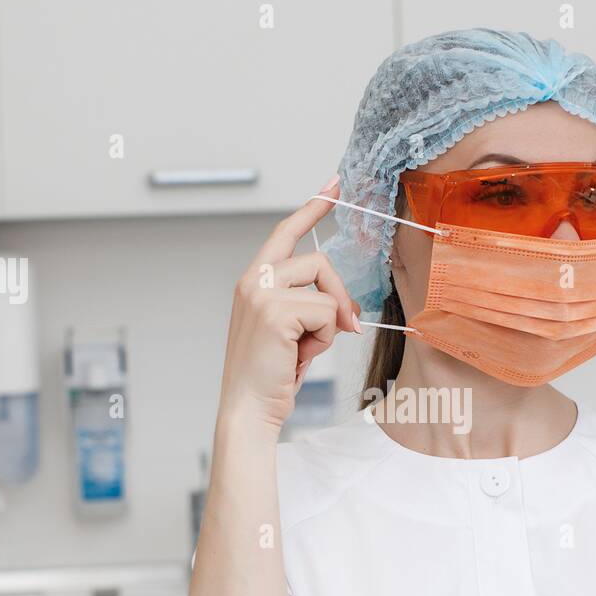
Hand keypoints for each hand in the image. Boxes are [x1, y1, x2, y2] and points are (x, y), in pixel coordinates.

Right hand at [217, 180, 360, 435]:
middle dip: (339, 296)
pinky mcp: (273, 311)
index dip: (312, 208)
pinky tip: (301, 357)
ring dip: (328, 323)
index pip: (285, 232)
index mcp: (253, 280)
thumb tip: (347, 311)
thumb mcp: (292, 333)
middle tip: (342, 329)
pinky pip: (326, 313)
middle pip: (319, 260)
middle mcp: (253, 279)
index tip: (334, 185)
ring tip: (306, 349)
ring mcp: (260, 292)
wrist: (248, 410)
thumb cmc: (270, 376)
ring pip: (325, 289)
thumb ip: (311, 308)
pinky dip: (323, 339)